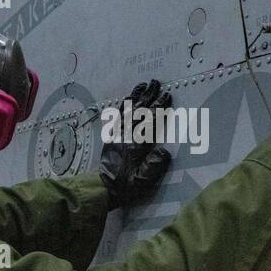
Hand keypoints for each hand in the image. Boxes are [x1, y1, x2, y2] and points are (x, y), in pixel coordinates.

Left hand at [100, 79, 171, 208]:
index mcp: (136, 146)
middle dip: (149, 96)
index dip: (159, 108)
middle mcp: (126, 136)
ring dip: (136, 96)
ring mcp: (118, 134)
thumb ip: (154, 167)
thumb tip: (165, 151)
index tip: (166, 96)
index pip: (150, 122)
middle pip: (139, 111)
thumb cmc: (126, 186)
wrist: (104, 188)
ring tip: (143, 84)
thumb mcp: (143, 181)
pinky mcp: (112, 136)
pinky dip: (123, 106)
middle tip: (157, 82)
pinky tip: (127, 98)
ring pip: (128, 111)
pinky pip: (117, 117)